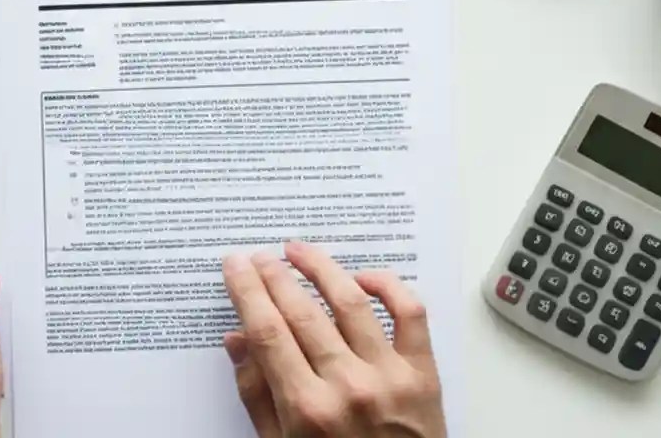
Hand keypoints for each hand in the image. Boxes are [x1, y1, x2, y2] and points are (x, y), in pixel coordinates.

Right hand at [222, 242, 445, 437]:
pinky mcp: (424, 375)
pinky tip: (362, 277)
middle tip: (259, 256)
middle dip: (275, 276)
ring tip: (299, 250)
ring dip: (321, 268)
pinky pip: (410, 314)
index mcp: (306, 410)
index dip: (247, 291)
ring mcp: (389, 378)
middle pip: (302, 312)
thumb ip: (257, 394)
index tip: (236, 265)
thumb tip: (237, 339)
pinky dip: (388, 286)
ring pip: (351, 302)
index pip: (267, 332)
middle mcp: (347, 388)